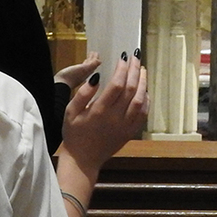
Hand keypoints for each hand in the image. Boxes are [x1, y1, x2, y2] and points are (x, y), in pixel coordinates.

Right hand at [55, 52, 101, 90]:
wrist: (61, 85)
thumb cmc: (71, 77)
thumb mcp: (84, 68)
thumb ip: (92, 65)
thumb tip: (99, 61)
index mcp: (88, 71)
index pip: (94, 64)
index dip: (95, 58)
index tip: (96, 53)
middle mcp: (84, 74)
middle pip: (91, 65)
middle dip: (92, 59)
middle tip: (93, 54)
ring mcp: (78, 76)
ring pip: (85, 68)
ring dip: (87, 62)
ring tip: (87, 58)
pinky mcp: (72, 76)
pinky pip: (79, 70)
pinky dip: (81, 66)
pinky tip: (79, 67)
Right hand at [60, 52, 148, 180]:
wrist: (83, 160)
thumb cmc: (74, 134)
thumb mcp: (70, 112)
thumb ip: (82, 94)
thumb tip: (96, 77)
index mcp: (99, 111)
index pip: (116, 85)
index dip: (122, 69)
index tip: (123, 58)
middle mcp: (115, 118)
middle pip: (130, 89)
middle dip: (134, 70)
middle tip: (135, 57)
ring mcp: (125, 126)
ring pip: (139, 100)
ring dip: (143, 83)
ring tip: (142, 69)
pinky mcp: (130, 132)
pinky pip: (143, 114)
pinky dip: (146, 100)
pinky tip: (144, 90)